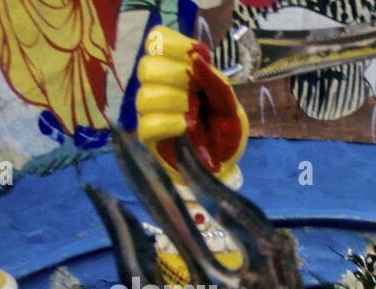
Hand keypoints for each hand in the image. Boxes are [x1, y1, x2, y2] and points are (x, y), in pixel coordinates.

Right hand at [137, 26, 248, 180]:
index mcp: (175, 69)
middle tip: (198, 94)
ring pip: (146, 96)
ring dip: (179, 105)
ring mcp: (149, 110)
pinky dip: (174, 125)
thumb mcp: (229, 104)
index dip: (175, 45)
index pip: (157, 39)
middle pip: (147, 67)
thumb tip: (197, 57)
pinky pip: (150, 123)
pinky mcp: (148, 135)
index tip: (198, 58)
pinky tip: (189, 129)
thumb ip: (216, 81)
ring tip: (195, 117)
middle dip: (179, 80)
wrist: (224, 162)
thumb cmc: (224, 129)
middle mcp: (157, 86)